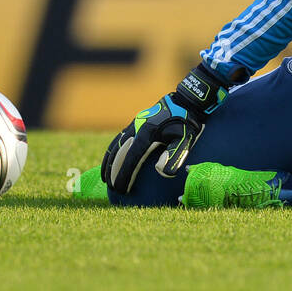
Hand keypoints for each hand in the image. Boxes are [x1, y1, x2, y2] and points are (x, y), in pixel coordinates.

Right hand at [101, 65, 226, 192]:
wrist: (185, 101)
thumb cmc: (187, 122)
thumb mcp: (186, 139)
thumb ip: (175, 155)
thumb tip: (162, 171)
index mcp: (147, 134)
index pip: (131, 159)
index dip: (123, 175)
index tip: (119, 189)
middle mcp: (136, 128)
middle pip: (119, 154)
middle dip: (113, 172)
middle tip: (111, 188)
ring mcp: (134, 124)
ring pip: (115, 145)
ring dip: (108, 162)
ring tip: (104, 178)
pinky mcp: (135, 122)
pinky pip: (119, 139)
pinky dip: (112, 151)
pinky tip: (111, 159)